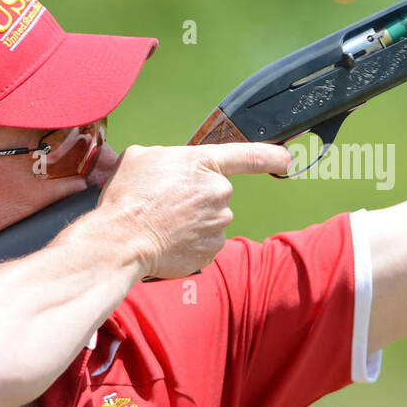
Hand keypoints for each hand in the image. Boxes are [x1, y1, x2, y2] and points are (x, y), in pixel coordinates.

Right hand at [96, 142, 291, 277]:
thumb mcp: (141, 157)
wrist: (121, 240)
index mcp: (204, 164)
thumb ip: (167, 157)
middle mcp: (218, 192)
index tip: (286, 158)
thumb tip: (170, 168)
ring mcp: (218, 224)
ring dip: (193, 220)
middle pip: (216, 192)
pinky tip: (169, 239)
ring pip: (211, 218)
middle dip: (196, 196)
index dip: (271, 156)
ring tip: (163, 222)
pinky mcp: (212, 249)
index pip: (249, 156)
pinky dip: (191, 241)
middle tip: (166, 202)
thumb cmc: (128, 197)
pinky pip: (206, 241)